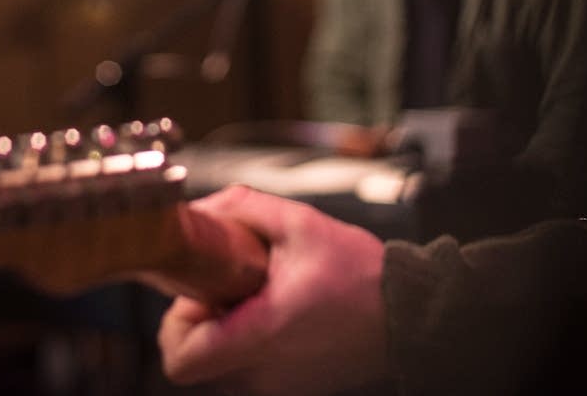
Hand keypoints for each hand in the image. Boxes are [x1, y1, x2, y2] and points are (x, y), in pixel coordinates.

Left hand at [159, 185, 389, 395]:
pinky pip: (254, 365)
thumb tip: (201, 209)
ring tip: (268, 292)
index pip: (179, 359)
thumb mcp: (299, 223)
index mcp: (260, 335)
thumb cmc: (360, 275)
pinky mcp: (294, 385)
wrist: (409, 313)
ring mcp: (278, 385)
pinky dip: (256, 338)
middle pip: (199, 356)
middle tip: (236, 282)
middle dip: (206, 315)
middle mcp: (263, 372)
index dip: (176, 323)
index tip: (200, 292)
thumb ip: (242, 208)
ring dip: (233, 325)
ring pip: (226, 360)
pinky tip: (285, 307)